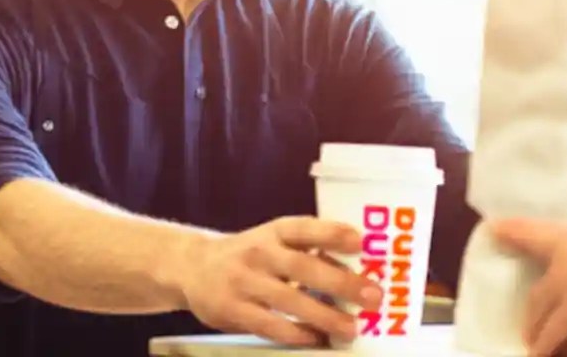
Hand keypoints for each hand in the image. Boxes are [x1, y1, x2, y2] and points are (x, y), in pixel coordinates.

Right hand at [181, 216, 382, 345]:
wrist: (193, 267)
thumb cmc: (250, 255)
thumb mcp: (273, 242)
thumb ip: (307, 252)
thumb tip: (356, 273)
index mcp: (274, 231)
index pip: (305, 228)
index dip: (331, 233)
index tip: (360, 241)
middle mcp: (259, 253)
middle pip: (303, 267)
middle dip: (341, 282)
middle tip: (373, 296)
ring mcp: (243, 282)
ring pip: (288, 300)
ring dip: (324, 315)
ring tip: (351, 327)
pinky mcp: (232, 310)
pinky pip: (268, 324)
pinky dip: (294, 333)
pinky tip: (316, 339)